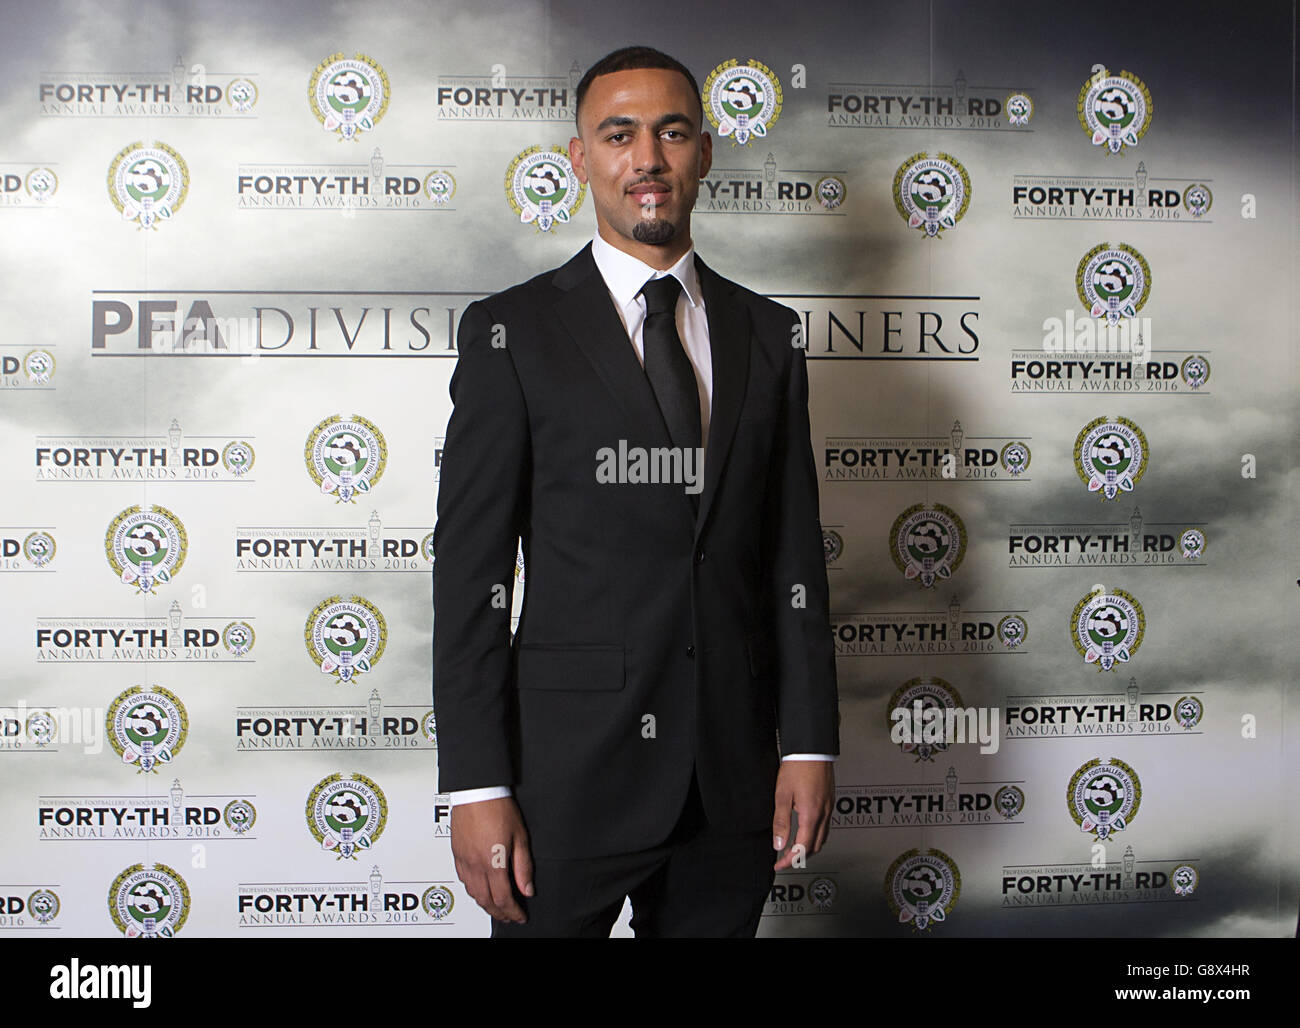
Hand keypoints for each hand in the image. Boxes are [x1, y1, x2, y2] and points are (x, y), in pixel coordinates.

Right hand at [450, 796, 533, 922]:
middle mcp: (476, 864)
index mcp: (493, 862)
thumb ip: (523, 866)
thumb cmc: (498, 807)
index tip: (519, 916)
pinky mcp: (457, 853)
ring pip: (472, 893)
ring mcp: (464, 859)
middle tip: (509, 916)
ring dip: (485, 904)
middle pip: (486, 900)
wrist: (477, 790)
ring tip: (496, 906)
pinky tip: (479, 888)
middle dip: (499, 913)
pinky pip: (463, 880)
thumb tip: (527, 888)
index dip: (512, 911)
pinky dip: (472, 890)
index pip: (503, 898)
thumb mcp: (520, 837)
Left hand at [772, 760, 833, 870]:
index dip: (790, 860)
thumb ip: (781, 821)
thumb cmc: (797, 767)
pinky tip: (806, 830)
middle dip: (800, 857)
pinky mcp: (830, 801)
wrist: (812, 749)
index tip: (780, 865)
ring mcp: (829, 807)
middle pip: (815, 847)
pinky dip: (815, 835)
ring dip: (809, 847)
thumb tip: (778, 844)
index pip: (802, 848)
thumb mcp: (782, 794)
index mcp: (811, 814)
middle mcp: (824, 813)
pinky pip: (825, 826)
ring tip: (793, 848)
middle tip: (785, 860)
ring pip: (823, 838)